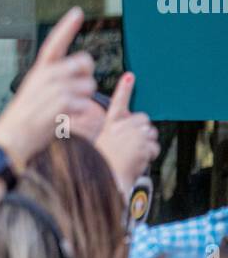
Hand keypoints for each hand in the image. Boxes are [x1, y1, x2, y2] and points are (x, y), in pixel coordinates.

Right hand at [0, 7, 95, 166]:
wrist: (12, 138)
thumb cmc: (22, 120)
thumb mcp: (33, 93)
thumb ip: (53, 80)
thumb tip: (79, 72)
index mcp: (39, 70)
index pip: (54, 42)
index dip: (66, 26)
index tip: (77, 12)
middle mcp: (48, 75)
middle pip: (84, 63)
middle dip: (86, 76)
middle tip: (77, 90)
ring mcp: (56, 88)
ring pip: (90, 85)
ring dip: (85, 99)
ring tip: (67, 110)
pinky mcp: (63, 103)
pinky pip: (86, 104)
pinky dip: (81, 114)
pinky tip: (66, 119)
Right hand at [94, 73, 159, 193]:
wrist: (105, 181)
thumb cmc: (103, 166)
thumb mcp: (103, 145)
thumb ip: (116, 133)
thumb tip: (133, 126)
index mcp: (109, 125)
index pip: (117, 103)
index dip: (124, 90)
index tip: (130, 76)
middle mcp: (120, 127)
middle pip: (143, 119)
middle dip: (143, 131)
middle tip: (132, 146)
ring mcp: (132, 134)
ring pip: (151, 133)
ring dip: (147, 145)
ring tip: (133, 156)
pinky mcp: (143, 144)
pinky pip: (154, 147)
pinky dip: (150, 156)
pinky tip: (138, 161)